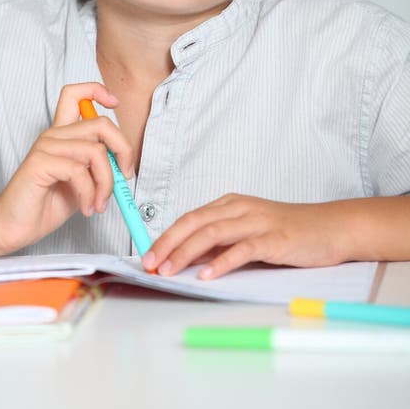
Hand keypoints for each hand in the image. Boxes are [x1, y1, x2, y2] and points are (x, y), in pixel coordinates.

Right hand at [0, 83, 132, 254]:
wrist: (13, 226)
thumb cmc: (46, 205)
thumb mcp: (82, 183)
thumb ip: (99, 168)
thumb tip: (125, 165)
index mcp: (62, 134)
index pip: (75, 94)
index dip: (97, 91)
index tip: (114, 103)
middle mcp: (54, 135)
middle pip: (100, 123)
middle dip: (123, 150)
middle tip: (125, 177)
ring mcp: (45, 146)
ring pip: (95, 152)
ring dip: (106, 183)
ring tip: (98, 204)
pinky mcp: (39, 162)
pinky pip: (79, 171)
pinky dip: (89, 193)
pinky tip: (85, 208)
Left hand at [142, 193, 353, 278]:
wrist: (331, 227)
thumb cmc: (289, 232)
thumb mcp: (249, 231)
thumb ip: (222, 241)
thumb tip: (188, 258)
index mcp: (230, 204)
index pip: (189, 218)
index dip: (165, 236)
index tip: (147, 256)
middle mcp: (240, 208)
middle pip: (194, 222)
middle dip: (167, 244)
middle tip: (149, 264)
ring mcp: (257, 222)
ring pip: (212, 233)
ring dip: (186, 252)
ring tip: (168, 270)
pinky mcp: (274, 238)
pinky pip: (242, 249)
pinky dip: (222, 262)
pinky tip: (207, 274)